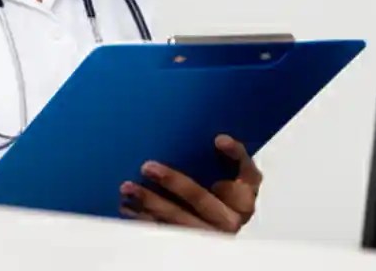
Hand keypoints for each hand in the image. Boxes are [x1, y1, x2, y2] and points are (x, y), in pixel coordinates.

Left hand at [119, 135, 261, 233]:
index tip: (219, 139)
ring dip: (151, 202)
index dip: (235, 155)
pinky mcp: (190, 242)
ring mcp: (211, 233)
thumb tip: (204, 131)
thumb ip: (217, 157)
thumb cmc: (215, 190)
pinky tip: (127, 208)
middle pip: (201, 198)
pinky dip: (143, 220)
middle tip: (148, 166)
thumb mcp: (221, 173)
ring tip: (128, 188)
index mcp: (244, 196)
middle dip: (174, 182)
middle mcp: (231, 217)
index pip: (248, 173)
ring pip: (180, 219)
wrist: (211, 223)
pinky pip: (166, 232)